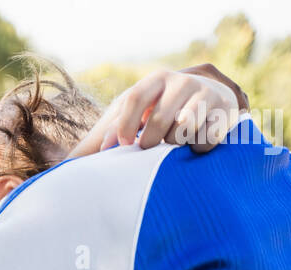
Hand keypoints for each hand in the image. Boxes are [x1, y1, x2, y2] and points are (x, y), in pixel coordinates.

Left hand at [71, 67, 242, 157]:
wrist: (212, 102)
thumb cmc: (159, 117)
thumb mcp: (132, 120)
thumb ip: (104, 139)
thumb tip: (67, 167)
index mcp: (153, 82)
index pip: (134, 99)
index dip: (125, 126)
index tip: (121, 147)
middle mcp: (180, 82)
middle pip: (159, 119)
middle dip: (151, 142)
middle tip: (149, 151)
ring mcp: (204, 95)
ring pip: (183, 130)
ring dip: (174, 146)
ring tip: (173, 146)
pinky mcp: (224, 113)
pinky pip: (205, 142)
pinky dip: (197, 151)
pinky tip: (195, 149)